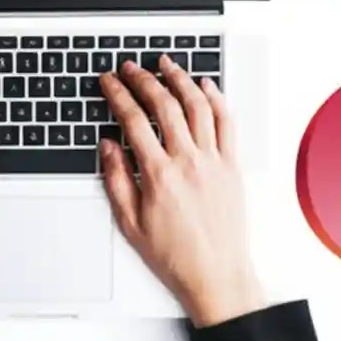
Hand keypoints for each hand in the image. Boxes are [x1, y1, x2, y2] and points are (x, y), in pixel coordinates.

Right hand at [99, 57, 264, 327]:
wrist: (216, 276)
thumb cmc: (175, 256)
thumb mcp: (130, 223)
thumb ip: (116, 180)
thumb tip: (108, 146)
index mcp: (159, 175)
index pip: (134, 121)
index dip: (118, 95)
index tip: (109, 82)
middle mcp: (188, 162)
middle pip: (165, 105)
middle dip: (144, 79)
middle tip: (131, 68)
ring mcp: (214, 162)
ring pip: (198, 106)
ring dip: (180, 79)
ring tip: (166, 65)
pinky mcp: (232, 167)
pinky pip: (227, 123)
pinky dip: (217, 99)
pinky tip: (206, 87)